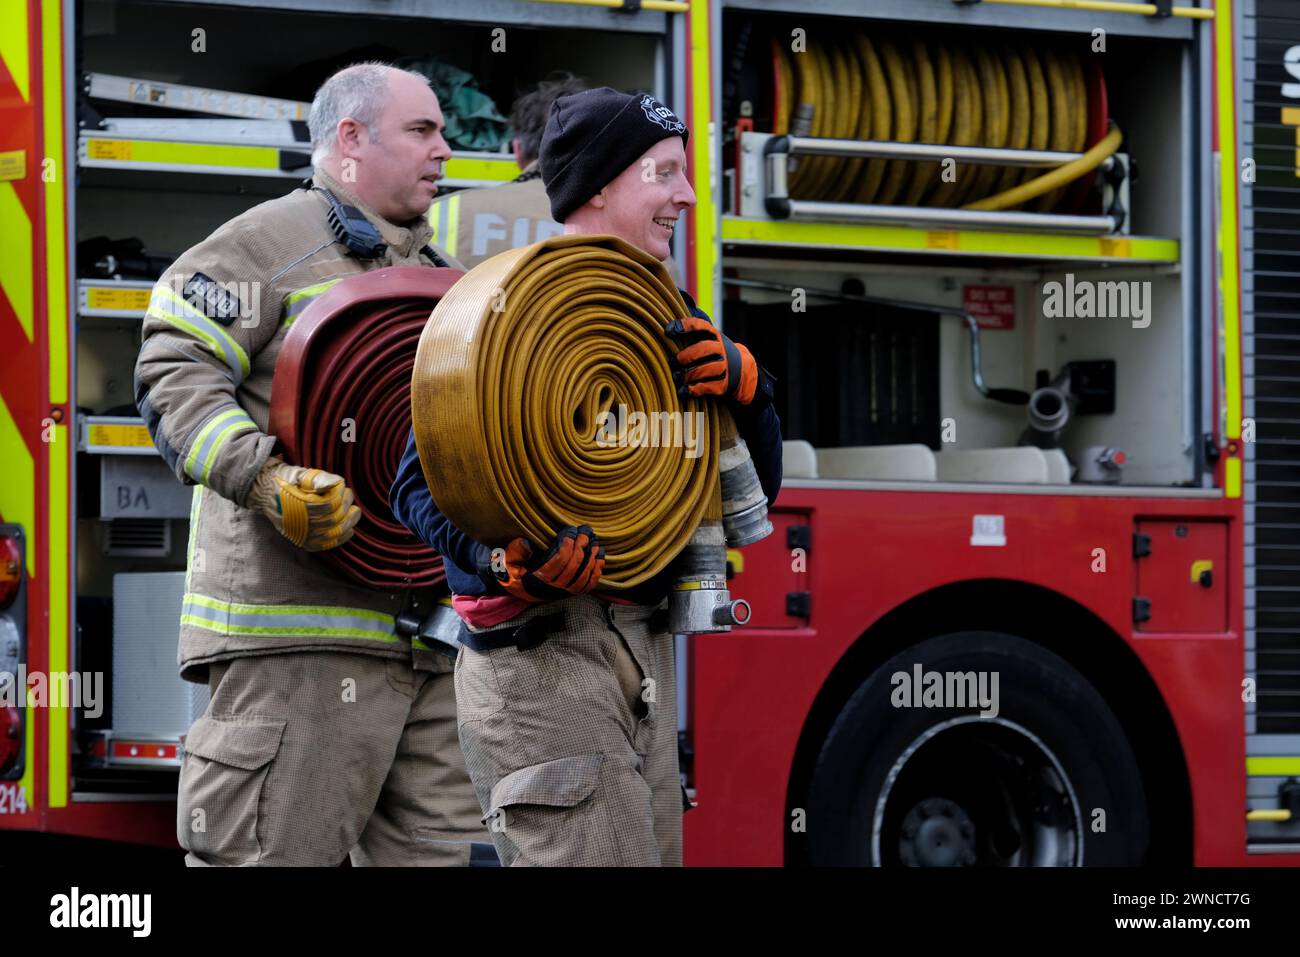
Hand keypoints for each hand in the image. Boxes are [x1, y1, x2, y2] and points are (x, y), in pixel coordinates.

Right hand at [247, 457, 360, 550]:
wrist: (265, 493)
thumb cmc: (286, 481)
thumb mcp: (300, 474)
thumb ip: (319, 478)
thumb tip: (336, 483)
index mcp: (298, 505)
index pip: (329, 505)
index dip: (340, 495)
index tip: (343, 487)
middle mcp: (299, 523)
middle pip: (333, 519)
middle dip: (345, 507)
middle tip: (349, 496)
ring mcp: (301, 534)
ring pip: (332, 533)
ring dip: (348, 523)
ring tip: (355, 512)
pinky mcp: (303, 541)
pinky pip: (325, 544)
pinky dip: (340, 538)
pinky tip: (349, 530)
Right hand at [478, 525, 604, 602]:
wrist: (516, 589)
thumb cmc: (512, 572)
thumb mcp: (504, 562)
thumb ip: (513, 552)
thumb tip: (527, 544)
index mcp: (538, 580)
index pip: (559, 561)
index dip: (568, 545)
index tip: (571, 531)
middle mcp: (553, 589)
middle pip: (574, 566)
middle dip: (582, 547)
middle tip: (586, 531)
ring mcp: (563, 593)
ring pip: (583, 576)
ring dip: (592, 558)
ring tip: (595, 542)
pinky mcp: (570, 594)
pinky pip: (587, 586)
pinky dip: (596, 573)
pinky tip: (600, 558)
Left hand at [666, 316, 758, 404]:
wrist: (743, 370)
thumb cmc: (716, 352)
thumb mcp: (710, 339)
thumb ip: (693, 333)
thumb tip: (667, 323)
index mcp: (715, 335)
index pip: (699, 326)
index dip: (683, 326)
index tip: (668, 330)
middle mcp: (721, 349)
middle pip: (703, 348)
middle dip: (687, 355)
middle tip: (674, 361)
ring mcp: (725, 367)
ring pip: (705, 369)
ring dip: (688, 374)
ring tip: (677, 376)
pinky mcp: (724, 384)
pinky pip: (708, 387)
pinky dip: (695, 389)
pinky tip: (685, 390)